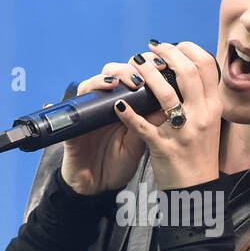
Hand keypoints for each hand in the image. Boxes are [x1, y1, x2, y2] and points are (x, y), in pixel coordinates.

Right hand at [59, 61, 169, 194]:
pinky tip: (107, 88)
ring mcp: (89, 111)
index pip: (133, 77)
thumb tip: (174, 101)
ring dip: (114, 75)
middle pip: (114, 73)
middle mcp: (105, 105)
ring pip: (96, 80)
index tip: (164, 65)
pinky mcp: (74, 121)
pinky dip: (91, 88)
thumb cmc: (118, 163)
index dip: (147, 67)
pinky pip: (78, 99)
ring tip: (130, 81)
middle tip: (148, 72)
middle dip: (132, 67)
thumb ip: (152, 123)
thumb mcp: (141, 143)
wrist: (97, 186)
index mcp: (124, 107)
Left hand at [112, 40, 221, 189]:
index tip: (173, 45)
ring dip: (146, 74)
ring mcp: (184, 132)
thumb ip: (200, 98)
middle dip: (166, 55)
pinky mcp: (164, 147)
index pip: (207, 66)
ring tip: (134, 64)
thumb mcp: (209, 122)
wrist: (196, 189)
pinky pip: (143, 126)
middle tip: (150, 50)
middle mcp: (202, 116)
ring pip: (165, 93)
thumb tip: (185, 69)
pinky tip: (119, 104)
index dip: (188, 49)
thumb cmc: (199, 154)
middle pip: (187, 72)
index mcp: (214, 107)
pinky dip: (129, 113)